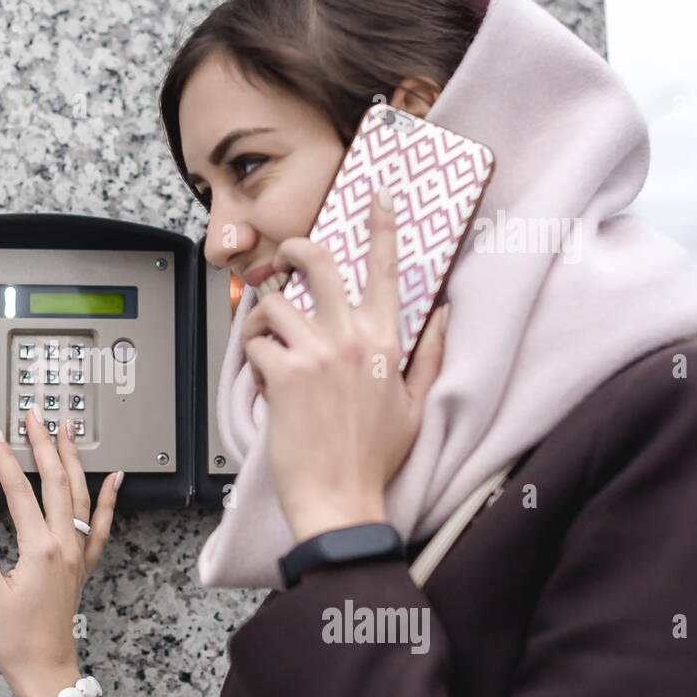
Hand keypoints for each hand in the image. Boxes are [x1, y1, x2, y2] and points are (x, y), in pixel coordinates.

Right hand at [0, 407, 121, 696]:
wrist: (44, 669)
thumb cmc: (15, 639)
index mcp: (39, 548)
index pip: (19, 490)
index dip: (5, 458)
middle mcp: (64, 546)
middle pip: (56, 481)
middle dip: (44, 444)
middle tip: (35, 416)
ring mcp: (78, 554)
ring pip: (81, 495)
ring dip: (74, 459)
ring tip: (69, 431)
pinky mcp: (83, 566)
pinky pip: (102, 525)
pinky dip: (109, 498)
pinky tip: (114, 477)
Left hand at [239, 184, 449, 543]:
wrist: (342, 500)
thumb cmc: (375, 459)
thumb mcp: (416, 405)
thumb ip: (429, 354)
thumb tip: (444, 313)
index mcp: (387, 342)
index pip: (386, 269)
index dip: (382, 226)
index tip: (379, 196)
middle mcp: (352, 339)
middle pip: (320, 262)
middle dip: (296, 249)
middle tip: (286, 259)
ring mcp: (317, 354)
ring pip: (275, 302)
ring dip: (264, 320)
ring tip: (270, 346)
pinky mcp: (284, 375)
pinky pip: (255, 342)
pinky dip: (252, 356)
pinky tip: (264, 378)